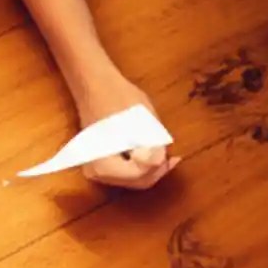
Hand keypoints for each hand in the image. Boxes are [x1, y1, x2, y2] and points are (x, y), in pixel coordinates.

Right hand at [74, 74, 178, 189]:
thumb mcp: (143, 121)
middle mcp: (95, 173)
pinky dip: (142, 165)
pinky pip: (127, 173)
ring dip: (151, 167)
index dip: (156, 163)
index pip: (139, 175)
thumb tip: (158, 162)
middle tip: (171, 154)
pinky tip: (154, 155)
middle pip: (137, 182)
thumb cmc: (118, 98)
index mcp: (102, 164)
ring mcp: (96, 171)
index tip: (162, 146)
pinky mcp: (101, 165)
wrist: (96, 85)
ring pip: (134, 180)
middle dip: (156, 168)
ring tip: (163, 152)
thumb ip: (153, 146)